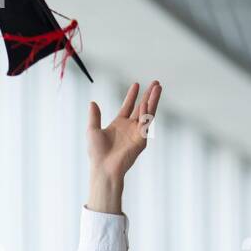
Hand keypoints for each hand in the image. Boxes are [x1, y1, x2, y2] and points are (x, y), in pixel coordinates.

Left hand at [86, 80, 160, 213]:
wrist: (104, 168)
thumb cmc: (97, 153)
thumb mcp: (92, 130)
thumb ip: (94, 116)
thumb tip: (92, 103)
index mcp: (119, 124)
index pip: (128, 106)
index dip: (132, 95)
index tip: (136, 84)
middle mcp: (130, 127)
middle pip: (142, 107)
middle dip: (148, 95)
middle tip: (156, 82)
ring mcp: (137, 133)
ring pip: (147, 113)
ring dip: (153, 100)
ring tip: (158, 87)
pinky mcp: (141, 140)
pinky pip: (145, 124)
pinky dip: (146, 113)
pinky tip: (145, 103)